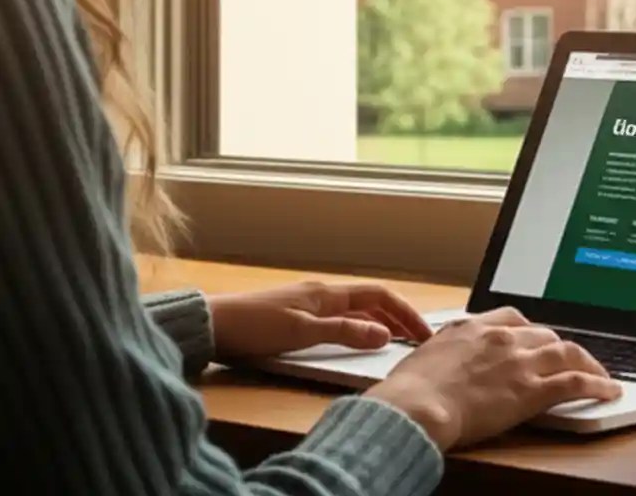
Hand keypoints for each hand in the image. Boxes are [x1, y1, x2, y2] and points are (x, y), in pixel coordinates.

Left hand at [207, 282, 432, 359]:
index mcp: (328, 294)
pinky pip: (340, 318)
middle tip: (419, 339)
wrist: (210, 324)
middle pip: (371, 302)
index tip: (424, 333)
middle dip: (398, 317)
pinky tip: (358, 340)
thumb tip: (386, 334)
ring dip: (380, 322)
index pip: (379, 295)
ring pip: (356, 310)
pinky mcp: (296, 316)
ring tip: (397, 341)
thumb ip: (345, 332)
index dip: (405, 312)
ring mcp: (309, 304)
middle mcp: (322, 294)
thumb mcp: (302, 333)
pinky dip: (359, 327)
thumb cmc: (254, 327)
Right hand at [365, 307, 621, 450]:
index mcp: (474, 328)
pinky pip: (575, 382)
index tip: (536, 338)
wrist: (416, 406)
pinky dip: (597, 385)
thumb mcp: (424, 356)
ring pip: (568, 352)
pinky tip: (609, 390)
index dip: (530, 330)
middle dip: (560, 348)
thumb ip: (444, 351)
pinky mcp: (532, 390)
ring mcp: (520, 362)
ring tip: (601, 374)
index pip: (514, 319)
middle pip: (545, 335)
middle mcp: (502, 339)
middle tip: (571, 360)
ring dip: (589, 363)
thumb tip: (442, 357)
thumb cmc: (410, 390)